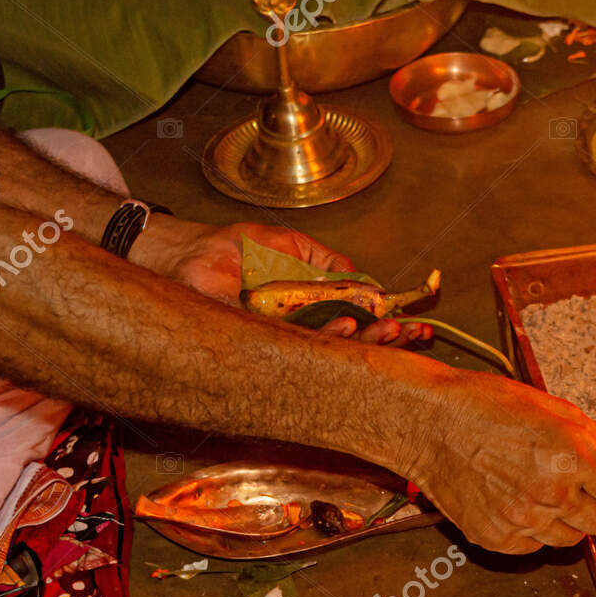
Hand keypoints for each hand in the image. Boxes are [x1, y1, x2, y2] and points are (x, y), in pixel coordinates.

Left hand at [131, 219, 417, 345]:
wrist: (178, 250)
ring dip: (360, 342)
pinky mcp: (248, 338)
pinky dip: (322, 337)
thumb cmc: (230, 247)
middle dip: (382, 342)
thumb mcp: (289, 246)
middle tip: (409, 334)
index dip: (387, 331)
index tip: (417, 329)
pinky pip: (292, 342)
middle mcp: (290, 333)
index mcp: (306, 314)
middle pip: (346, 347)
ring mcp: (270, 340)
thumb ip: (326, 264)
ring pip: (324, 351)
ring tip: (385, 330)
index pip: (355, 328)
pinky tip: (345, 328)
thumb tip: (369, 284)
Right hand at [396, 369, 595, 553]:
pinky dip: (534, 530)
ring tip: (540, 487)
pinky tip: (516, 500)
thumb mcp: (558, 412)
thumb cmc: (489, 408)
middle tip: (574, 481)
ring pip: (572, 539)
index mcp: (573, 455)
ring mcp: (523, 520)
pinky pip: (535, 547)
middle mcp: (552, 493)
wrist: (428, 424)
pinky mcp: (497, 538)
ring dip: (567, 519)